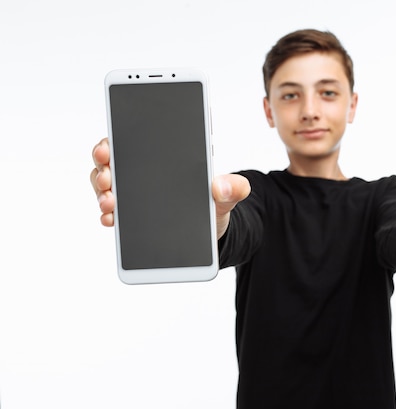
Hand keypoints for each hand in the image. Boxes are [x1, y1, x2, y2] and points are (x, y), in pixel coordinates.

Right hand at [89, 138, 250, 237]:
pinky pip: (112, 207)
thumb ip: (233, 188)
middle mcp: (147, 165)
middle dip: (104, 158)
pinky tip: (110, 218)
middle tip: (107, 171)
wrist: (212, 231)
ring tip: (109, 200)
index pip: (144, 131)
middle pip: (116, 152)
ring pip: (107, 178)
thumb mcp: (229, 194)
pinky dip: (108, 212)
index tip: (113, 140)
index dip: (123, 129)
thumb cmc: (216, 204)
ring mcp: (135, 187)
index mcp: (170, 152)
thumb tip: (222, 186)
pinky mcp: (130, 210)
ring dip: (102, 187)